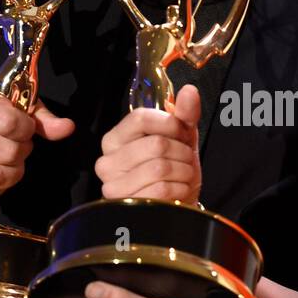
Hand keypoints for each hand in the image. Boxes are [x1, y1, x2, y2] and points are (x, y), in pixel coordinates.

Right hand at [0, 72, 74, 203]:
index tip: (21, 124)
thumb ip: (39, 115)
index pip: (13, 125)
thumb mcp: (7, 93)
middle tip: (14, 140)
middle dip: (20, 149)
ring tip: (6, 155)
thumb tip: (67, 128)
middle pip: (8, 154)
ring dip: (11, 171)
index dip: (26, 128)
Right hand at [94, 84, 201, 201]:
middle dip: (182, 151)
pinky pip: (163, 189)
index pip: (140, 118)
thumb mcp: (180, 138)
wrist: (175, 204)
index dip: (170, 124)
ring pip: (161, 167)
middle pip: (155, 144)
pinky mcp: (128, 206)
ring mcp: (114, 186)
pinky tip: (179, 189)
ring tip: (184, 173)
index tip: (182, 133)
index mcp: (114, 139)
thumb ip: (184, 114)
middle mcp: (107, 162)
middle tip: (186, 158)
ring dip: (184, 170)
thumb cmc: (173, 168)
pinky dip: (181, 188)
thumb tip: (190, 91)